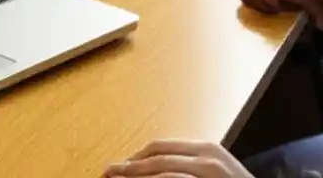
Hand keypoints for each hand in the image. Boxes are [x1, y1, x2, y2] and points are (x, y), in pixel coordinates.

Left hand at [104, 140, 252, 177]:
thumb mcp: (215, 171)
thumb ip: (190, 166)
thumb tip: (156, 170)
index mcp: (206, 148)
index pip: (160, 147)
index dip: (135, 157)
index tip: (117, 167)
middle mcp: (206, 158)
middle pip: (156, 158)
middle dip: (127, 167)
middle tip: (106, 174)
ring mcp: (207, 173)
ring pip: (162, 173)